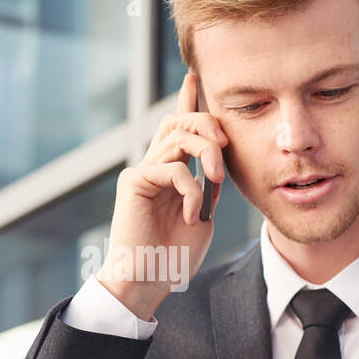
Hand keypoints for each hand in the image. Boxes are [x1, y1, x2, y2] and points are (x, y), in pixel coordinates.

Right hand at [98, 71, 225, 319]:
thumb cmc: (174, 256)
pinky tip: (193, 213)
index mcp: (170, 172)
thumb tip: (216, 166)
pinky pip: (170, 168)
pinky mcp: (133, 182)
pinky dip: (190, 188)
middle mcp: (153, 166)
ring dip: (205, 152)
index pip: (179, 127)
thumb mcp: (203, 216)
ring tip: (215, 179)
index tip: (194, 77)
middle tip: (225, 144)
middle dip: (207, 122)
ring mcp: (141, 171)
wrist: (148, 281)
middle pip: (179, 121)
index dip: (187, 100)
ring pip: (177, 136)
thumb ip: (208, 187)